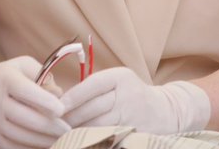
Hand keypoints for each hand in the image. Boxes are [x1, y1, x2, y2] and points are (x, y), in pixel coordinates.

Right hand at [0, 52, 69, 148]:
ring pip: (23, 136)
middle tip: (69, 130)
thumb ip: (43, 75)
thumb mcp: (22, 65)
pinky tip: (46, 144)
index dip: (47, 103)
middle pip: (28, 119)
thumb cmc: (5, 76)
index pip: (28, 92)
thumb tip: (60, 94)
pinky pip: (14, 147)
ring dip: (45, 140)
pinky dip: (32, 147)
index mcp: (6, 79)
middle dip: (52, 127)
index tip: (62, 110)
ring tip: (63, 140)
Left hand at [60, 67, 209, 134]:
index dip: (71, 98)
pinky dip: (91, 141)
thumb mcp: (118, 82)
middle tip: (51, 125)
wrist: (166, 111)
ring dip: (77, 133)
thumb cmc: (132, 96)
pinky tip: (80, 142)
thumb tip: (58, 102)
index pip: (91, 86)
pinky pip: (107, 139)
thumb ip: (93, 88)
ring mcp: (132, 117)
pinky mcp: (134, 134)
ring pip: (97, 127)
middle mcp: (128, 95)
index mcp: (121, 77)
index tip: (54, 108)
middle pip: (91, 109)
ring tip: (61, 136)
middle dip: (69, 119)